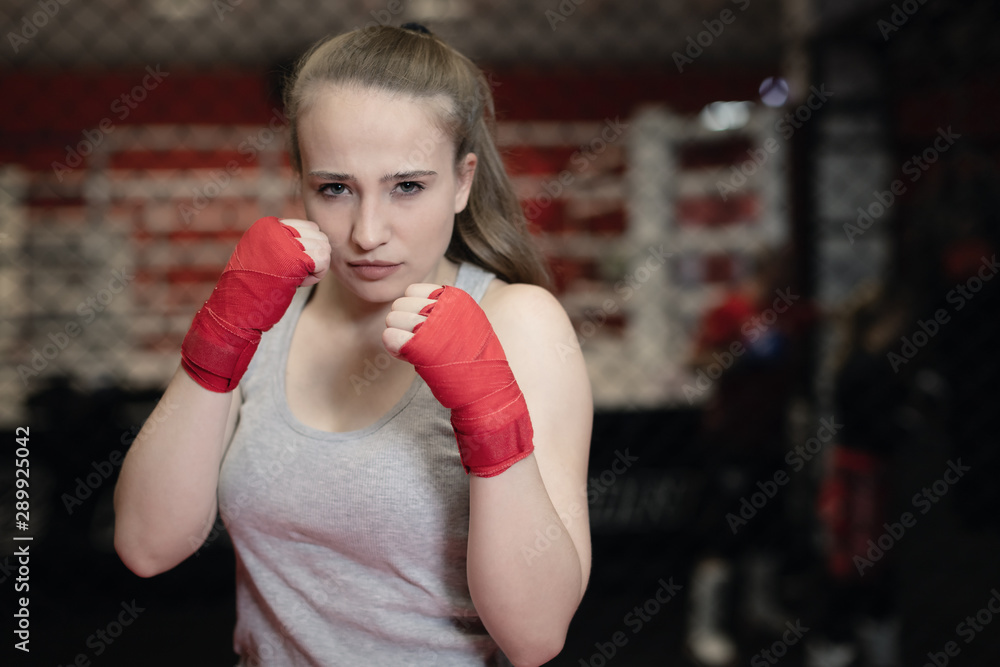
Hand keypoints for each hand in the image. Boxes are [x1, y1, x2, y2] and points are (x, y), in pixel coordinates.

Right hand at [181, 216, 326, 391]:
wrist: (236, 308)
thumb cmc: (251, 288)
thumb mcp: (264, 255)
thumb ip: (285, 244)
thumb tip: (318, 239)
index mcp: (268, 225)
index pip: (310, 228)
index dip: (309, 250)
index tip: (291, 266)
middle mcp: (276, 229)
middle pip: (320, 236)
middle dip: (315, 258)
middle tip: (295, 275)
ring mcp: (285, 242)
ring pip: (324, 247)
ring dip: (316, 268)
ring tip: (295, 280)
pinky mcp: (294, 259)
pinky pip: (324, 259)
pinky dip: (317, 275)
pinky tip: (300, 284)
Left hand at [383, 283, 533, 476]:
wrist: (485, 385)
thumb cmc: (474, 356)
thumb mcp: (468, 320)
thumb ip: (442, 309)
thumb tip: (410, 305)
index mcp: (454, 297)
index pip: (412, 290)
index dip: (412, 307)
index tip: (422, 324)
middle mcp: (442, 307)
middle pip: (399, 303)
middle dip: (402, 320)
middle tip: (414, 339)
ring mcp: (431, 325)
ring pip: (392, 318)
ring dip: (396, 333)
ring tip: (412, 348)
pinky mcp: (419, 346)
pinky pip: (389, 336)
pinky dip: (392, 346)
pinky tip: (404, 355)